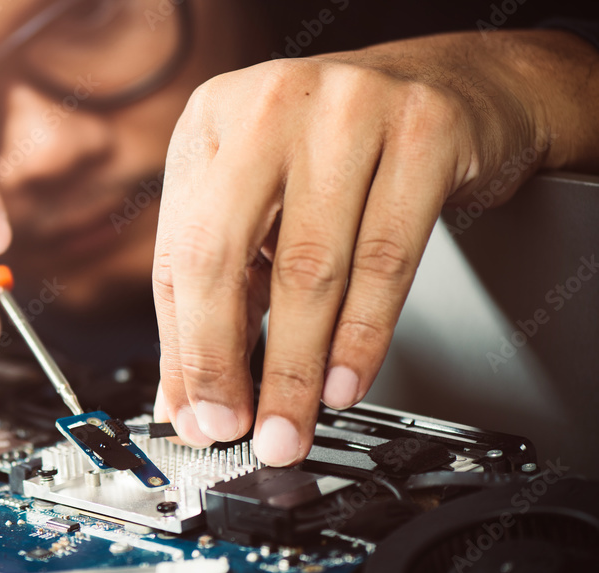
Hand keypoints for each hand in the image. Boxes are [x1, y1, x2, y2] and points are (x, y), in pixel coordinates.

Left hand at [153, 30, 598, 464]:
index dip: (182, 347)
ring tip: (290, 424)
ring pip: (309, 267)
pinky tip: (344, 381)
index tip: (195, 414)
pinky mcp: (424, 132)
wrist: (449, 87)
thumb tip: (189, 397)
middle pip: (221, 254)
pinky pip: (387, 258)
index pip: (178, 254)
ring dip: (295, 367)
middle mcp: (269, 106)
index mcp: (211, 122)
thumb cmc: (336, 155)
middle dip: (222, 360)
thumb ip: (220, 295)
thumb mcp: (261, 209)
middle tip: (235, 430)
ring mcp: (349, 110)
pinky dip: (361, 335)